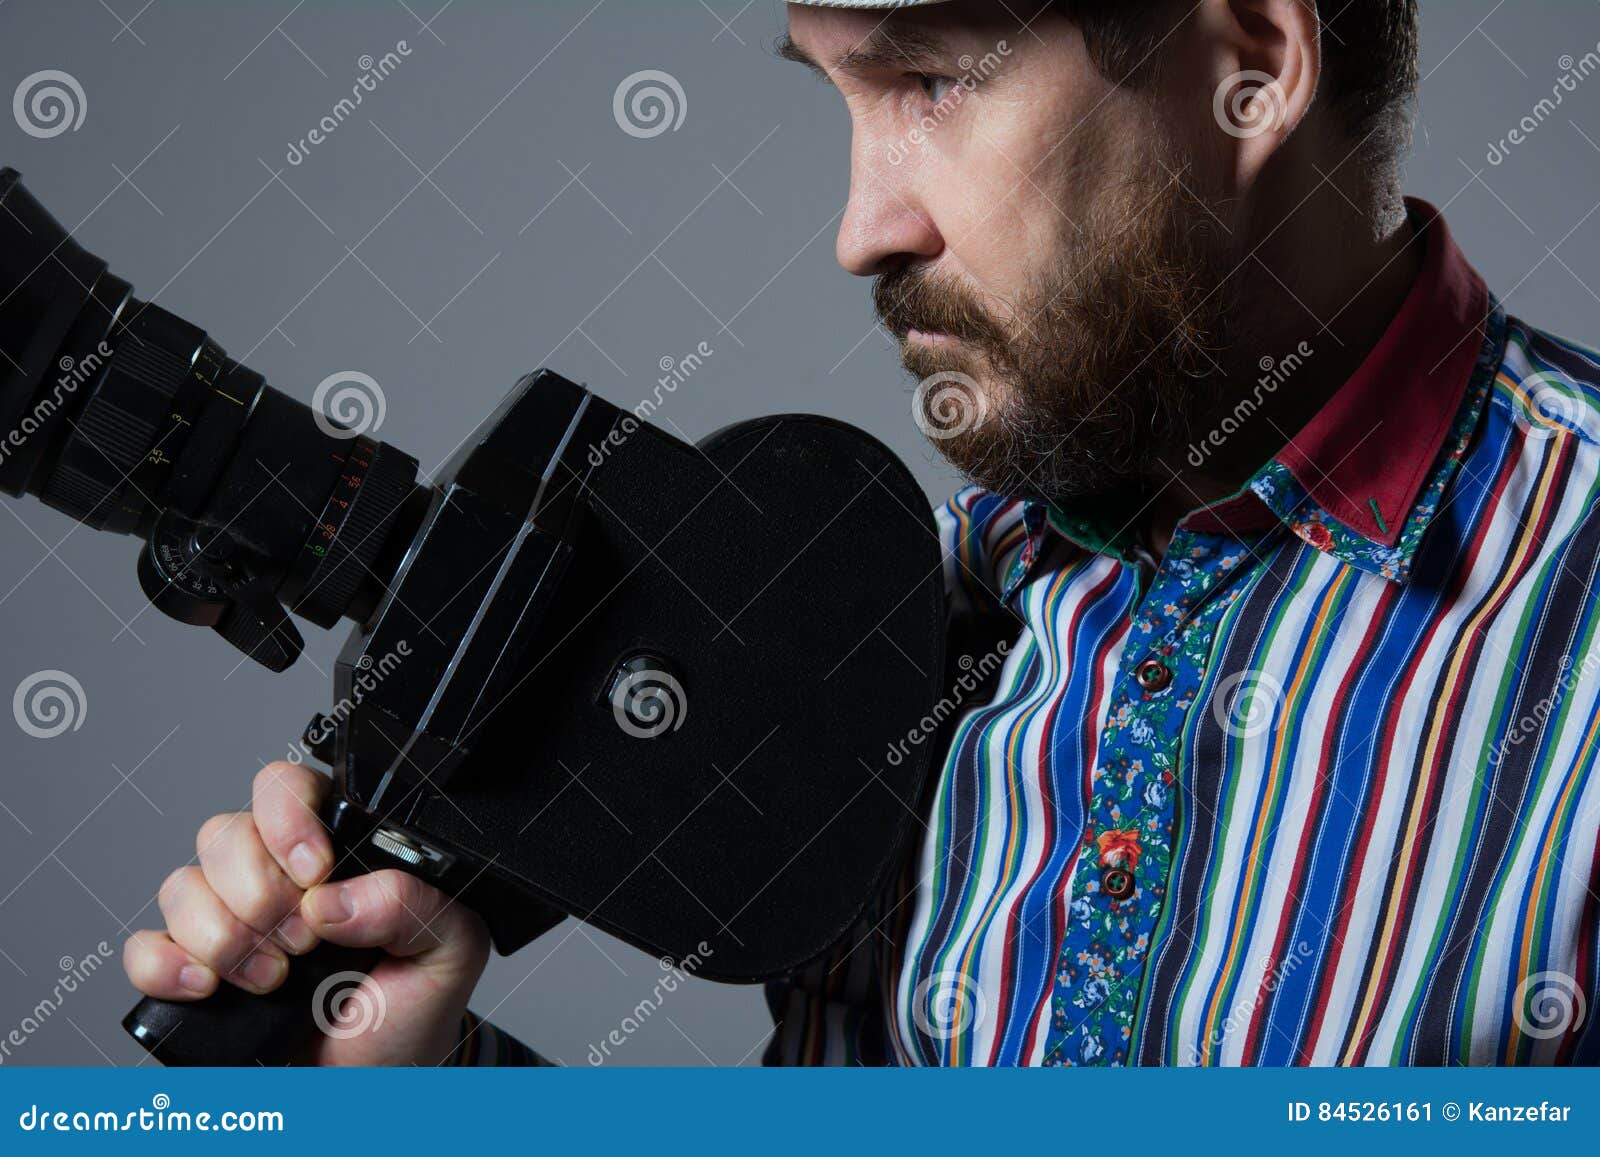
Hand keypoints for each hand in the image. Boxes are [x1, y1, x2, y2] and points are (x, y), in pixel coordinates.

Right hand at [123, 761, 489, 1064]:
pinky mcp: (193, 967)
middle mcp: (274, 871)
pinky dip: (165, 965)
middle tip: (305, 941)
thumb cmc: (413, 1002)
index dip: (288, 822)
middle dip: (261, 895)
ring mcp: (228, 918)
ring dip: (225, 937)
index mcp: (337, 845)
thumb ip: (412, 904)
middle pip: (225, 835)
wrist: (380, 1078)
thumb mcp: (448, 946)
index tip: (314, 873)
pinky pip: (146, 946)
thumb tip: (334, 899)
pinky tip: (208, 986)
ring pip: (182, 885)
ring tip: (274, 978)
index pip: (287, 788)